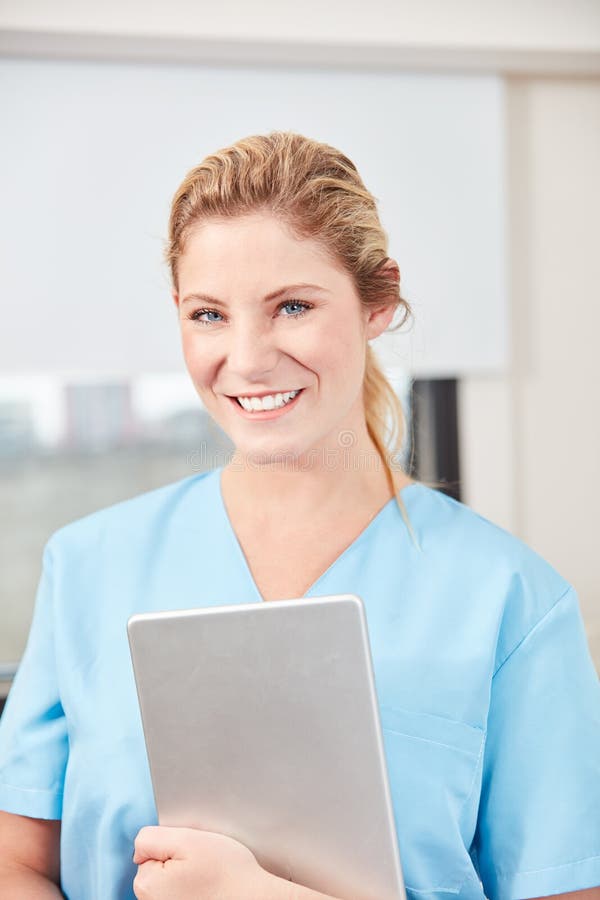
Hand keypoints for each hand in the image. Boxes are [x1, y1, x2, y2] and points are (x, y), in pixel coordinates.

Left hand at [132, 825, 274, 899]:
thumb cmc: (226, 872)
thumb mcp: (187, 839)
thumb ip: (151, 838)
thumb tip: (138, 849)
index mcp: (146, 886)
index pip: (148, 851)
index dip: (172, 845)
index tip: (192, 854)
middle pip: (157, 867)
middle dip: (178, 860)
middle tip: (202, 864)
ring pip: (171, 881)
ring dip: (187, 875)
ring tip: (209, 877)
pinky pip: (182, 892)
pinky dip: (194, 888)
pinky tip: (210, 889)